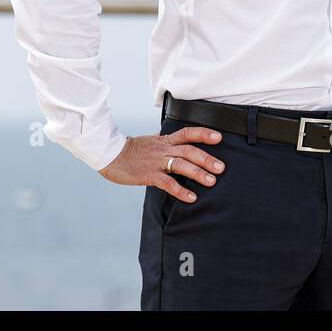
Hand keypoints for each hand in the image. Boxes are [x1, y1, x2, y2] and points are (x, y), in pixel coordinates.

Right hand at [97, 127, 225, 204]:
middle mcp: (163, 149)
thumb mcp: (152, 142)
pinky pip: (167, 183)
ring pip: (181, 165)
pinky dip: (180, 190)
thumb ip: (166, 143)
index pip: (187, 133)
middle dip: (207, 159)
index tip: (219, 137)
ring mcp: (156, 162)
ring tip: (212, 181)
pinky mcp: (149, 175)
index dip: (204, 134)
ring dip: (198, 173)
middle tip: (221, 168)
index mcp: (165, 140)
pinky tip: (191, 197)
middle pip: (189, 150)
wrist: (110, 155)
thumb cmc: (131, 151)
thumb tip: (180, 143)